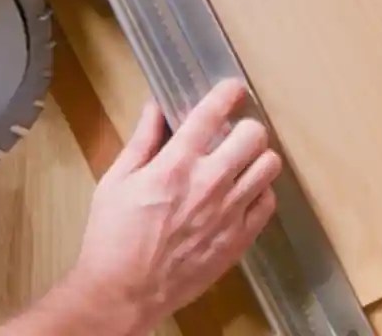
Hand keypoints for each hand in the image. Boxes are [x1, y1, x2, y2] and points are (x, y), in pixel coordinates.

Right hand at [76, 81, 281, 331]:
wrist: (122, 293)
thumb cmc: (112, 237)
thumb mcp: (116, 181)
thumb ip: (142, 141)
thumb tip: (155, 109)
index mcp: (176, 164)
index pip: (213, 113)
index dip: (228, 93)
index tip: (232, 89)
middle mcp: (209, 183)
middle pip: (254, 134)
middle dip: (245, 127)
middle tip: (233, 134)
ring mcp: (229, 212)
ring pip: (269, 166)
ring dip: (257, 158)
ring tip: (242, 163)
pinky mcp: (239, 239)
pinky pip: (268, 202)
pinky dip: (259, 193)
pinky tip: (242, 194)